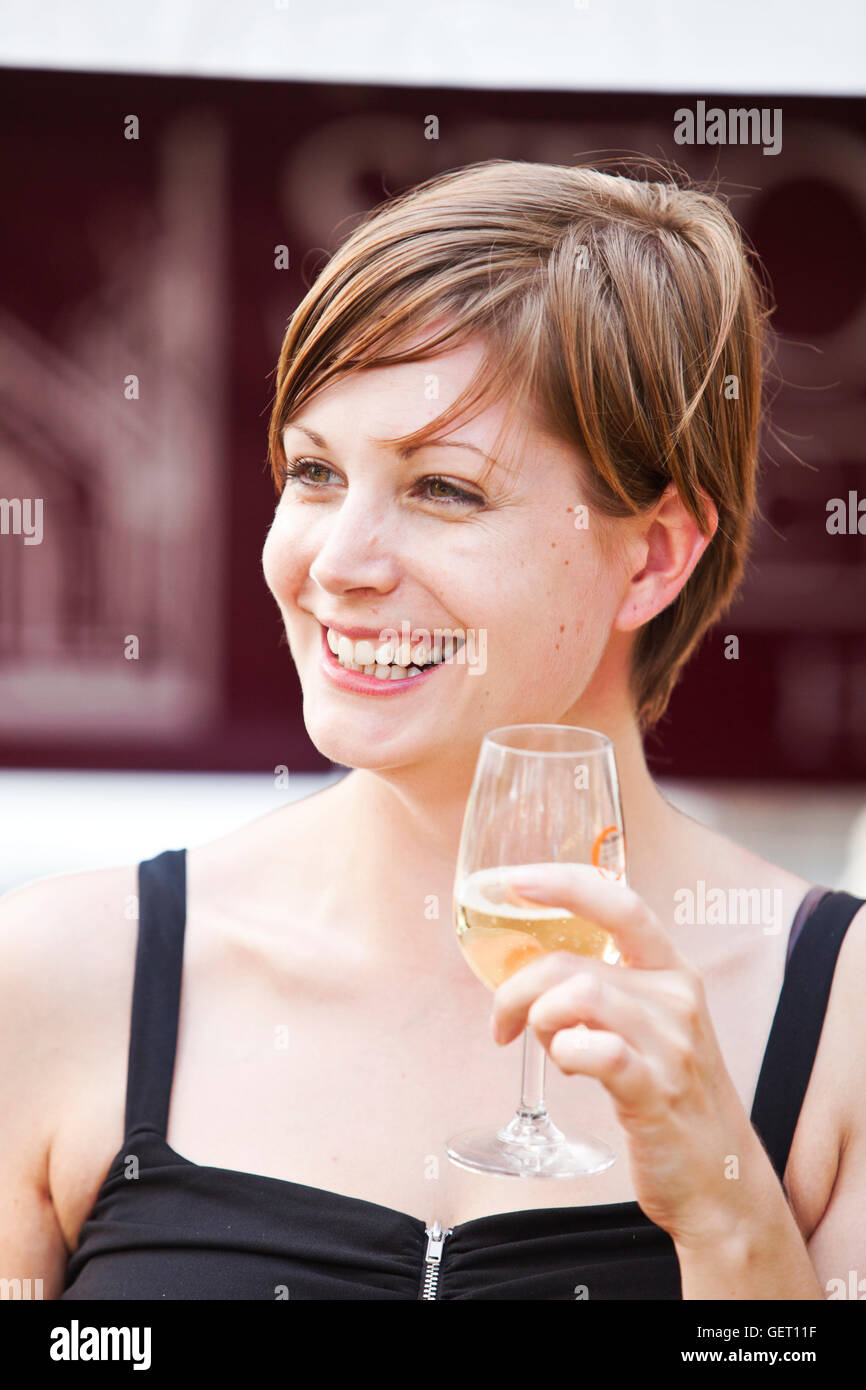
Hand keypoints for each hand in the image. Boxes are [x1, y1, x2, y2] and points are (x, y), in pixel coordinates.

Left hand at [490, 862, 770, 1247]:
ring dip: (540, 1020)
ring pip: (577, 996)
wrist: (721, 1180)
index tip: (515, 881)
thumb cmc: (673, 1098)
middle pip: (572, 963)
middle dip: (518, 989)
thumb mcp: (653, 1027)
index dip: (565, 884)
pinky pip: (594, 1050)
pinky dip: (565, 1052)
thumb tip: (535, 970)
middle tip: (504, 1025)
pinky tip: (568, 1067)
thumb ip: (610, 990)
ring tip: (546, 1049)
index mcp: (673, 972)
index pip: (621, 904)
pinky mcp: (654, 1092)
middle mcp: (676, 998)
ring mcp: (670, 1045)